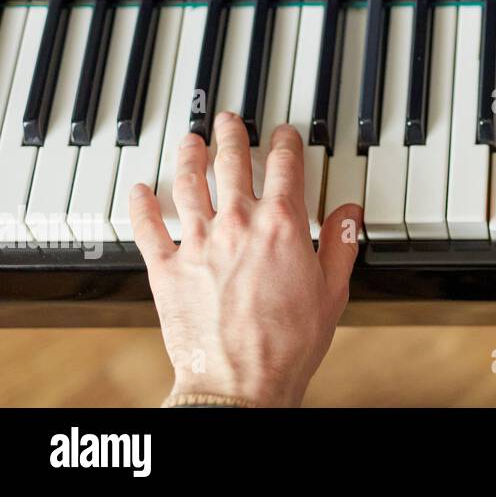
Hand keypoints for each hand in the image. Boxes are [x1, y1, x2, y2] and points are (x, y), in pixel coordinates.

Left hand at [130, 113, 360, 406]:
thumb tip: (349, 214)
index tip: (282, 134)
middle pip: (231, 164)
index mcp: (282, 225)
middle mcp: (238, 224)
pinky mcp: (166, 268)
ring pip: (188, 184)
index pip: (284, 166)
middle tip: (229, 121)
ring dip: (189, 157)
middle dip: (232, 136)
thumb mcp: (332, 292)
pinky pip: (148, 227)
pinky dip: (142, 205)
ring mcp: (198, 243)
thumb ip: (340, 245)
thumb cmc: (287, 344)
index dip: (284, 143)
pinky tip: (139, 190)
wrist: (240, 382)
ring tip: (190, 141)